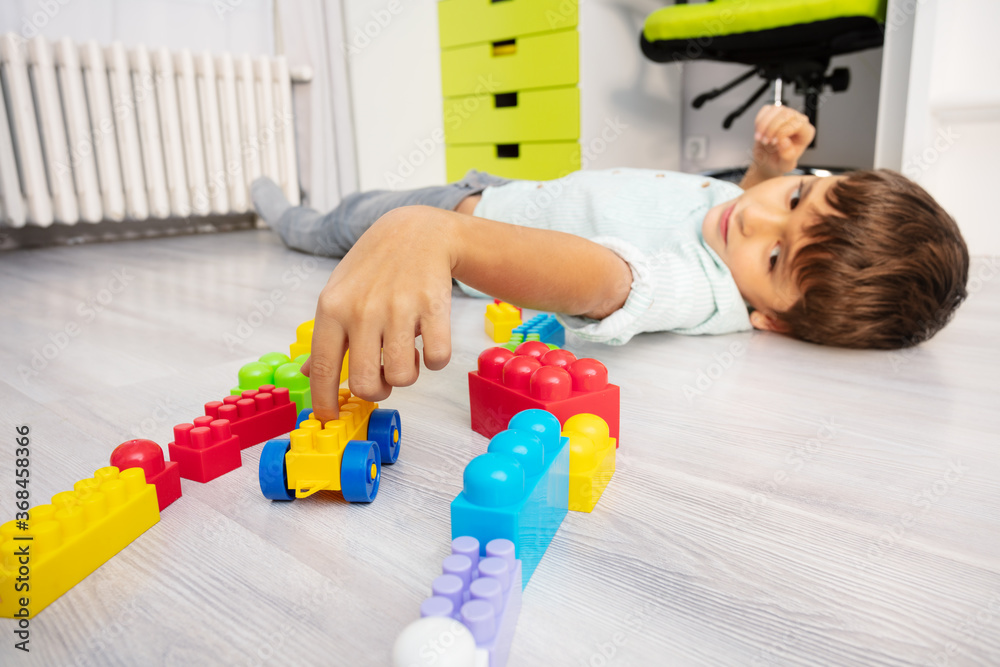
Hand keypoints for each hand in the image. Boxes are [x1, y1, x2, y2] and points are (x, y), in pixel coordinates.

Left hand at [301, 206, 453, 419]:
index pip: (323, 369)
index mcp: (332, 308)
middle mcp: (362, 310)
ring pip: (403, 377)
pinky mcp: (433, 307)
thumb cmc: (374, 267)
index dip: (325, 401)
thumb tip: (310, 375)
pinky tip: (428, 341)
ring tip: (406, 352)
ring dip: (407, 374)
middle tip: (383, 378)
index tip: (330, 417)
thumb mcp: (338, 294)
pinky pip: (437, 359)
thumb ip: (325, 336)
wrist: (417, 231)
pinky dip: (434, 359)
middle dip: (376, 390)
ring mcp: (399, 308)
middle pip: (366, 383)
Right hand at [751, 105, 815, 176]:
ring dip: (763, 124)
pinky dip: (759, 120)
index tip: (774, 143)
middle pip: (786, 114)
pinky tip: (759, 131)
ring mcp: (786, 114)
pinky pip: (766, 109)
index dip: (782, 132)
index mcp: (805, 133)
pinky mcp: (775, 112)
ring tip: (760, 138)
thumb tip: (784, 141)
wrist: (768, 160)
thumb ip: (787, 156)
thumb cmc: (779, 162)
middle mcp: (798, 121)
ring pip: (775, 110)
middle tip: (765, 141)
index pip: (797, 124)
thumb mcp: (785, 165)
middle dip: (771, 128)